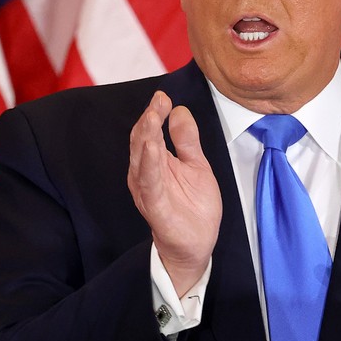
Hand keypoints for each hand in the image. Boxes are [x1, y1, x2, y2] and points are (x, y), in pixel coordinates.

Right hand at [127, 91, 220, 295]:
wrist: (197, 243)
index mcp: (155, 162)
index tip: (163, 96)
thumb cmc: (193, 205)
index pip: (151, 132)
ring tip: (152, 118)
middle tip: (158, 101)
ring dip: (146, 138)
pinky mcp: (155, 207)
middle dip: (149, 120)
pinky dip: (149, 166)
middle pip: (142, 142)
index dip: (155, 113)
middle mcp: (146, 174)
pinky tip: (153, 149)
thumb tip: (179, 109)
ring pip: (142, 160)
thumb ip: (187, 139)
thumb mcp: (196, 165)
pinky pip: (150, 184)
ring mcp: (149, 190)